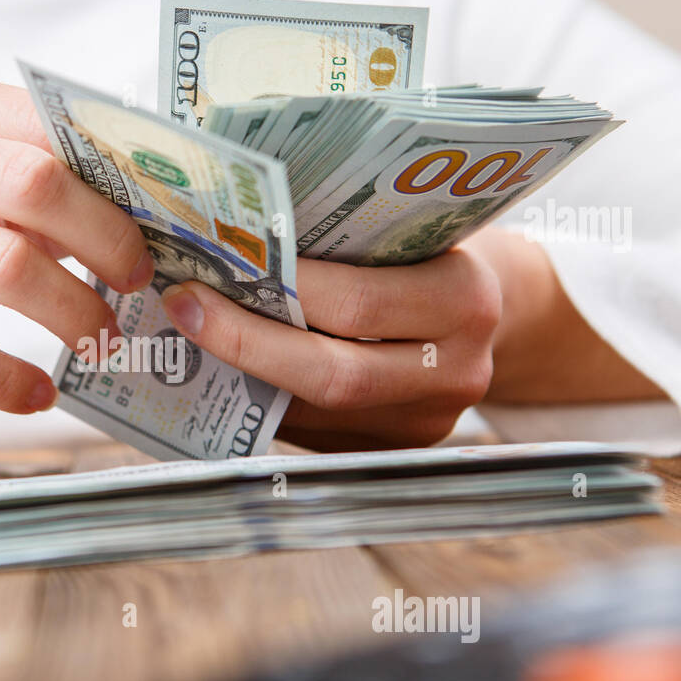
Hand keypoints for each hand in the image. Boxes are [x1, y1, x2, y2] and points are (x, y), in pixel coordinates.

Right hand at [0, 71, 153, 439]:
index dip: (110, 178)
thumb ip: (28, 182)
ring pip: (0, 265)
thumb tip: (144, 210)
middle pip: (29, 183)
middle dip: (103, 239)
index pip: (39, 125)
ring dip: (71, 312)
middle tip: (135, 281)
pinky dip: (7, 378)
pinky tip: (37, 393)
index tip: (151, 222)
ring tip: (100, 339)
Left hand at [160, 246, 501, 450]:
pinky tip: (228, 367)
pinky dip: (266, 398)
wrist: (495, 310)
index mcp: (465, 301)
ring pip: (316, 410)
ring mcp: (428, 422)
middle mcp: (455, 371)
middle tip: (184, 307)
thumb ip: (346, 242)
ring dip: (244, 374)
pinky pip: (317, 429)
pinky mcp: (399, 448)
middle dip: (245, 342)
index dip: (278, 290)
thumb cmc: (434, 253)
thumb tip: (235, 241)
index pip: (356, 306)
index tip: (212, 266)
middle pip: (331, 374)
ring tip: (193, 335)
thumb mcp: (409, 232)